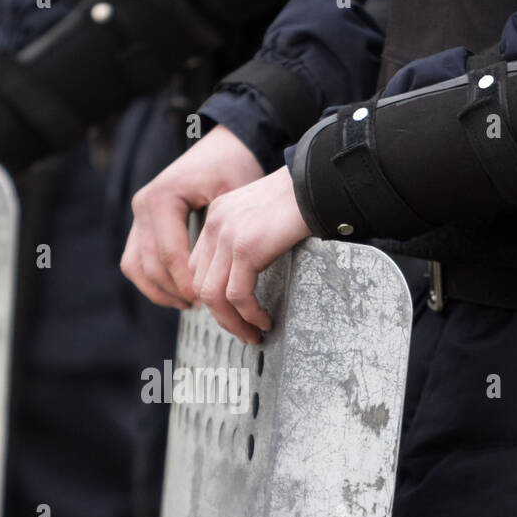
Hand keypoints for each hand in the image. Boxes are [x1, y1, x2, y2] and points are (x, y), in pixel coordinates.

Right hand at [122, 124, 264, 307]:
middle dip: (176, 290)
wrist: (227, 145)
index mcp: (161, 197)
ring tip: (190, 304)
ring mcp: (139, 214)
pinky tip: (178, 293)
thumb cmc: (235, 166)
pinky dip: (152, 281)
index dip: (187, 282)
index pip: (169, 254)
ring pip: (135, 267)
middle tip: (204, 306)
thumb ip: (221, 233)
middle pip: (150, 264)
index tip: (208, 300)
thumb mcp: (235, 194)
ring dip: (160, 290)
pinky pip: (135, 261)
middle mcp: (143, 205)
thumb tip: (219, 278)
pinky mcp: (142, 223)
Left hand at [188, 165, 310, 344]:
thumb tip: (248, 273)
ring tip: (252, 333)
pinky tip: (264, 320)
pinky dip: (249, 315)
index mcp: (217, 215)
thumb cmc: (301, 199)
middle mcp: (216, 224)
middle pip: (201, 284)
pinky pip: (237, 295)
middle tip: (241, 330)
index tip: (229, 312)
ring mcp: (228, 236)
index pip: (198, 266)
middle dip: (220, 315)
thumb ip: (248, 238)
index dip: (211, 295)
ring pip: (213, 296)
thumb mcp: (262, 216)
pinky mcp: (246, 248)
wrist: (318, 182)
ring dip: (232, 322)